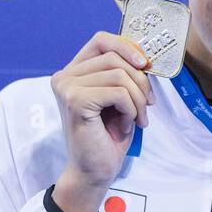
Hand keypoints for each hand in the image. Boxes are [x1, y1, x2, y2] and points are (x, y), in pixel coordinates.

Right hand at [50, 31, 153, 211]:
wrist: (95, 171)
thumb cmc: (108, 137)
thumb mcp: (121, 98)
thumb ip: (125, 74)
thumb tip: (144, 56)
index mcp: (74, 72)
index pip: (101, 40)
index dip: (127, 46)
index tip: (145, 64)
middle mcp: (65, 76)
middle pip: (114, 57)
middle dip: (140, 82)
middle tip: (147, 106)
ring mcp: (67, 87)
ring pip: (120, 74)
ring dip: (138, 99)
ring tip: (136, 119)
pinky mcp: (75, 100)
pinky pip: (118, 92)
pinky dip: (130, 109)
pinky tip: (124, 125)